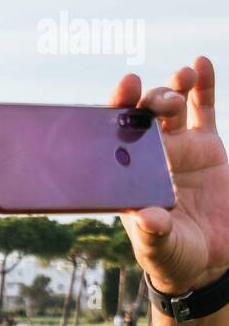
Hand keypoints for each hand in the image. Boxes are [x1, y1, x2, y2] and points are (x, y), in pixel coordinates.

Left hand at [110, 56, 228, 293]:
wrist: (209, 262)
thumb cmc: (174, 258)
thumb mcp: (163, 250)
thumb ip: (154, 235)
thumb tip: (147, 218)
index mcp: (130, 179)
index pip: (116, 140)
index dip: (116, 112)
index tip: (123, 91)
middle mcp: (150, 158)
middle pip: (143, 118)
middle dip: (147, 100)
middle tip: (157, 98)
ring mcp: (179, 149)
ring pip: (171, 108)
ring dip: (172, 88)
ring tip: (182, 78)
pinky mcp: (207, 147)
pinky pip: (203, 109)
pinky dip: (203, 85)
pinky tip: (201, 64)